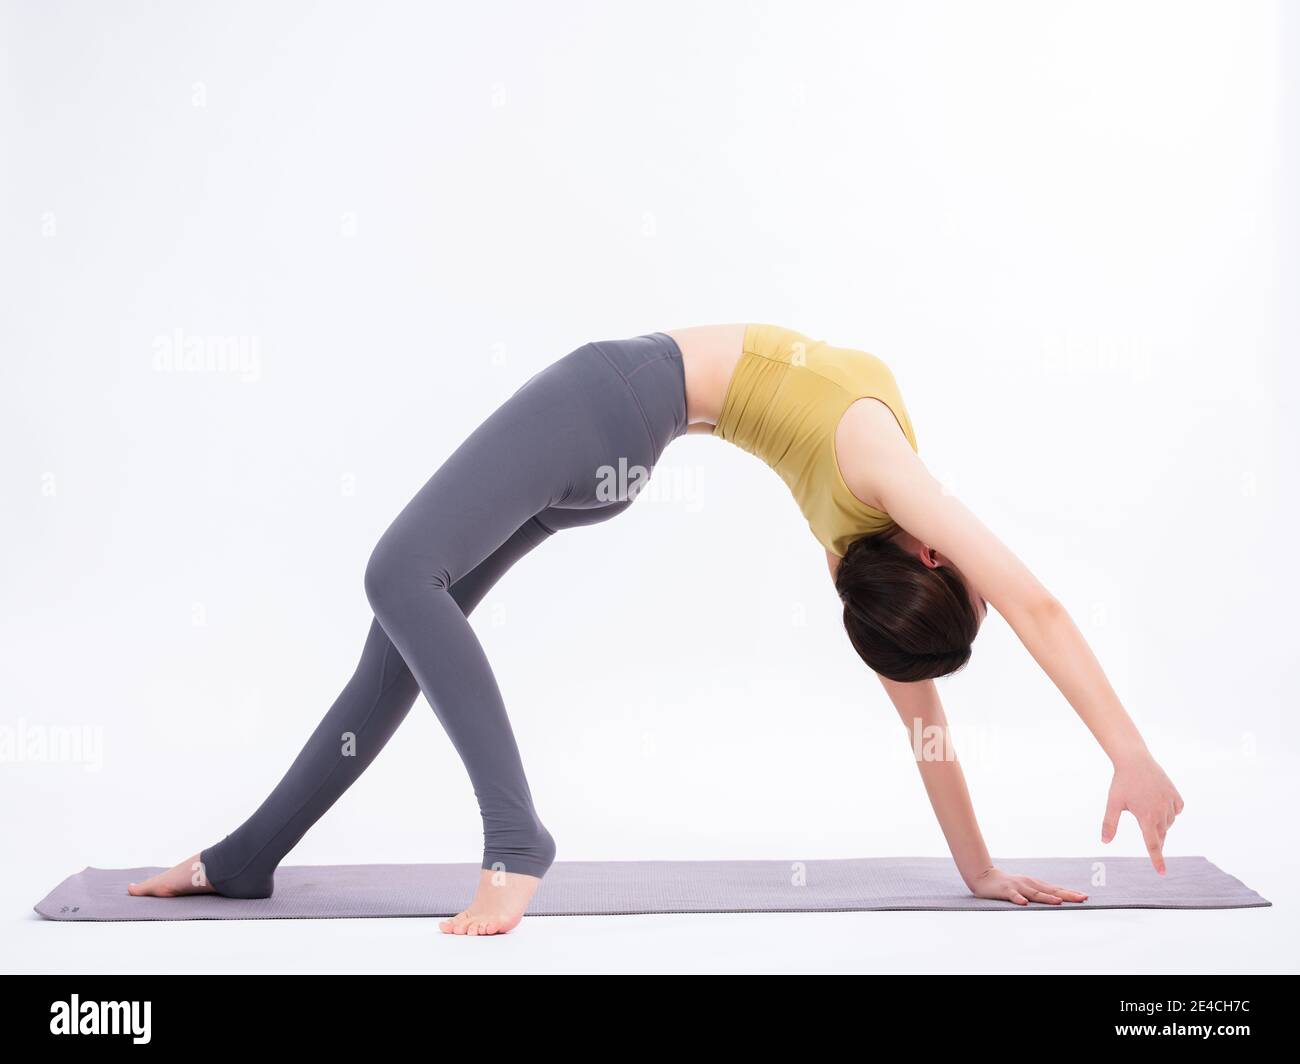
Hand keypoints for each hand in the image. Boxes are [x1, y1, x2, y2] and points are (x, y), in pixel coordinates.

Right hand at [966, 867, 1088, 905]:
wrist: (985, 877)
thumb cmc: (1008, 885)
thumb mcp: (1026, 888)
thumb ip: (1040, 893)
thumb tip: (1060, 899)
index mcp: (1035, 884)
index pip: (1056, 889)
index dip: (1071, 893)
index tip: (1085, 897)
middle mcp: (1030, 884)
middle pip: (1051, 890)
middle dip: (1067, 895)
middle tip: (1082, 898)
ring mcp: (1018, 886)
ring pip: (1035, 893)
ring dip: (1047, 897)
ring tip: (1059, 901)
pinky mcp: (1005, 890)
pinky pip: (1013, 895)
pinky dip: (1019, 899)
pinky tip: (1024, 903)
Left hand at [1102, 751, 1184, 873]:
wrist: (1134, 760)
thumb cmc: (1121, 782)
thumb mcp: (1112, 803)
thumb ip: (1109, 824)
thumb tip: (1104, 842)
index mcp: (1146, 817)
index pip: (1153, 844)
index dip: (1157, 859)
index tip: (1162, 872)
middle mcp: (1161, 812)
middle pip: (1161, 834)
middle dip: (1156, 839)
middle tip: (1149, 836)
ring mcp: (1170, 802)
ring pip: (1169, 823)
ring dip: (1161, 824)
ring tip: (1148, 812)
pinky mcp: (1175, 794)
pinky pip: (1177, 810)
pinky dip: (1171, 812)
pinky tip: (1162, 806)